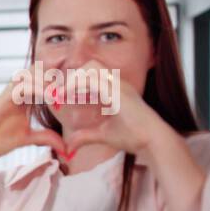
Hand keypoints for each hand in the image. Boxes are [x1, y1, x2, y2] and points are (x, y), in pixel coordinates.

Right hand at [0, 70, 70, 166]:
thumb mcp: (27, 138)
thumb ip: (45, 137)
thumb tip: (66, 148)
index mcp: (23, 98)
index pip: (42, 80)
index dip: (59, 80)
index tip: (75, 87)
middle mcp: (16, 92)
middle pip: (38, 71)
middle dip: (55, 75)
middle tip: (71, 84)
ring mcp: (8, 94)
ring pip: (30, 75)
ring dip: (48, 81)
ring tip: (61, 92)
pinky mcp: (2, 101)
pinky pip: (22, 87)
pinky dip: (37, 89)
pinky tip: (50, 98)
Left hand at [47, 60, 169, 157]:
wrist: (152, 142)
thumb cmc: (133, 137)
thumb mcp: (102, 135)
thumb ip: (85, 137)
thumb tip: (69, 145)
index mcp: (115, 89)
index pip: (92, 74)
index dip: (74, 81)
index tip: (60, 95)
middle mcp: (118, 83)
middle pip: (90, 65)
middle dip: (71, 76)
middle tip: (57, 93)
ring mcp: (120, 85)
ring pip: (90, 68)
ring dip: (73, 79)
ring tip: (60, 94)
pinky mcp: (119, 92)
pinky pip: (94, 80)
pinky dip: (77, 85)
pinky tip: (67, 97)